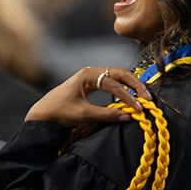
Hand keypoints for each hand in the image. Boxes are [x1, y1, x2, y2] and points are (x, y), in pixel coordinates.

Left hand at [26, 66, 151, 126]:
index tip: (139, 108)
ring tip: (143, 97)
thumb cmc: (59, 112)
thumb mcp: (83, 115)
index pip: (114, 84)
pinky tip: (130, 97)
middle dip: (135, 85)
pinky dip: (123, 88)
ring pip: (118, 76)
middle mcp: (91, 72)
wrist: (43, 114)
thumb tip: (128, 117)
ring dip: (131, 86)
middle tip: (148, 98)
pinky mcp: (92, 83)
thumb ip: (106, 115)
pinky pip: (112, 82)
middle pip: (120, 74)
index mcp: (88, 75)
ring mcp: (92, 76)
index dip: (128, 96)